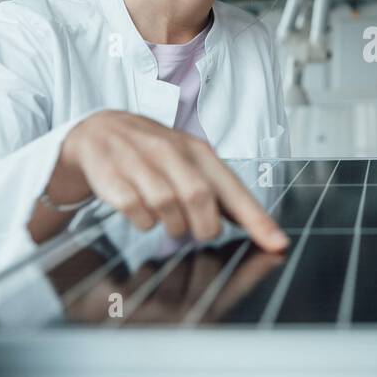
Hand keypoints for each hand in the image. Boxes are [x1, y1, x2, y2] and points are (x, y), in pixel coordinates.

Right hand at [33, 110, 289, 252]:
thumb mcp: (190, 163)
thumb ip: (220, 194)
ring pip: (168, 207)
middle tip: (200, 233)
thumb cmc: (154, 154)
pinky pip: (137, 211)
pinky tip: (143, 213)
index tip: (277, 244)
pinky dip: (144, 222)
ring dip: (172, 225)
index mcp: (199, 152)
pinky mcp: (114, 176)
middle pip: (200, 198)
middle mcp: (172, 152)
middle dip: (203, 226)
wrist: (99, 132)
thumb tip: (257, 228)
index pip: (234, 188)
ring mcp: (140, 162)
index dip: (257, 219)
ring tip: (168, 219)